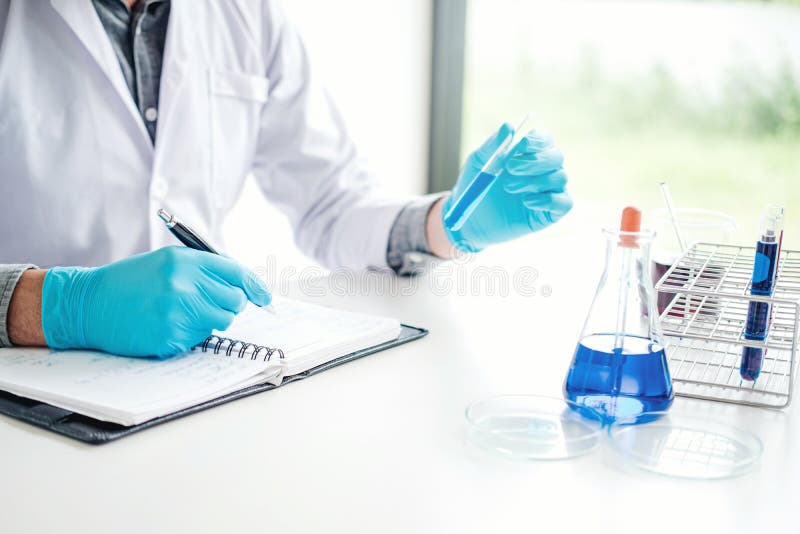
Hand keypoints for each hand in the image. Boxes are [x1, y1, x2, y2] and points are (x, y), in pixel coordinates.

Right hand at [41, 247, 270, 356]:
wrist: (90, 303)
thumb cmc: (131, 282)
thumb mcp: (167, 262)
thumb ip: (204, 269)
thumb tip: (244, 285)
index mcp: (185, 261)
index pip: (236, 273)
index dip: (255, 287)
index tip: (264, 297)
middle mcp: (184, 285)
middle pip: (234, 300)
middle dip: (229, 304)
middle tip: (209, 303)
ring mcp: (178, 313)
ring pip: (220, 321)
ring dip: (208, 319)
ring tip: (180, 311)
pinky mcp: (170, 337)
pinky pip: (199, 338)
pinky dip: (189, 333)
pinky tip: (166, 324)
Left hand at [442, 123, 572, 251]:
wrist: (470, 218)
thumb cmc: (476, 186)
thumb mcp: (478, 162)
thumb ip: (493, 145)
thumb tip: (509, 126)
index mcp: (530, 153)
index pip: (545, 139)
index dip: (538, 140)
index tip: (521, 145)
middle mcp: (544, 170)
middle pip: (557, 156)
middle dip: (535, 161)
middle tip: (510, 168)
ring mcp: (549, 191)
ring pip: (560, 177)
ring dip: (535, 181)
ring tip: (509, 187)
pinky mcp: (551, 213)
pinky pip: (565, 202)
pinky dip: (548, 200)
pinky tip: (527, 202)